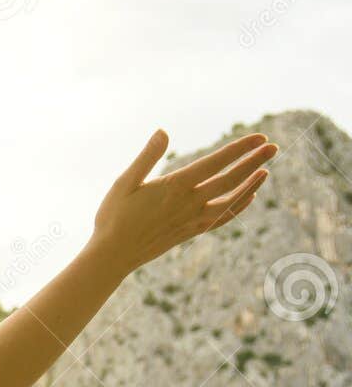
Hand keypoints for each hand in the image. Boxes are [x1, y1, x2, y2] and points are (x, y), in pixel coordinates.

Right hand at [89, 128, 275, 274]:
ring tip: (266, 171)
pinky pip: (223, 218)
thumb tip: (163, 131)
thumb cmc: (113, 217)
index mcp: (175, 187)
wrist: (113, 255)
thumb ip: (147, 157)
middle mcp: (190, 203)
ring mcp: (193, 220)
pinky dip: (238, 206)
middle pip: (231, 179)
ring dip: (252, 185)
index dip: (240, 149)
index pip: (216, 162)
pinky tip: (248, 198)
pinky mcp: (191, 232)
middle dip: (254, 162)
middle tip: (274, 147)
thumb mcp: (124, 182)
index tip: (259, 138)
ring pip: (232, 200)